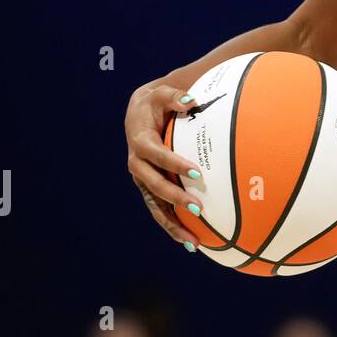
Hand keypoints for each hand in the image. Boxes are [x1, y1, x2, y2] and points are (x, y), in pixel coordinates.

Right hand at [124, 82, 204, 250]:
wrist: (139, 113)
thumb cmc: (155, 103)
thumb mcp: (162, 94)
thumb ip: (176, 97)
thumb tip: (192, 100)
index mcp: (141, 142)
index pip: (158, 155)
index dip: (175, 164)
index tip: (197, 174)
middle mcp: (137, 164)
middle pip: (154, 186)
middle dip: (175, 198)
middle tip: (199, 208)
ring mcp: (142, 179)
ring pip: (155, 206)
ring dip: (173, 224)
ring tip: (193, 242)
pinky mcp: (148, 188)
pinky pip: (159, 210)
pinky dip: (172, 226)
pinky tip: (190, 242)